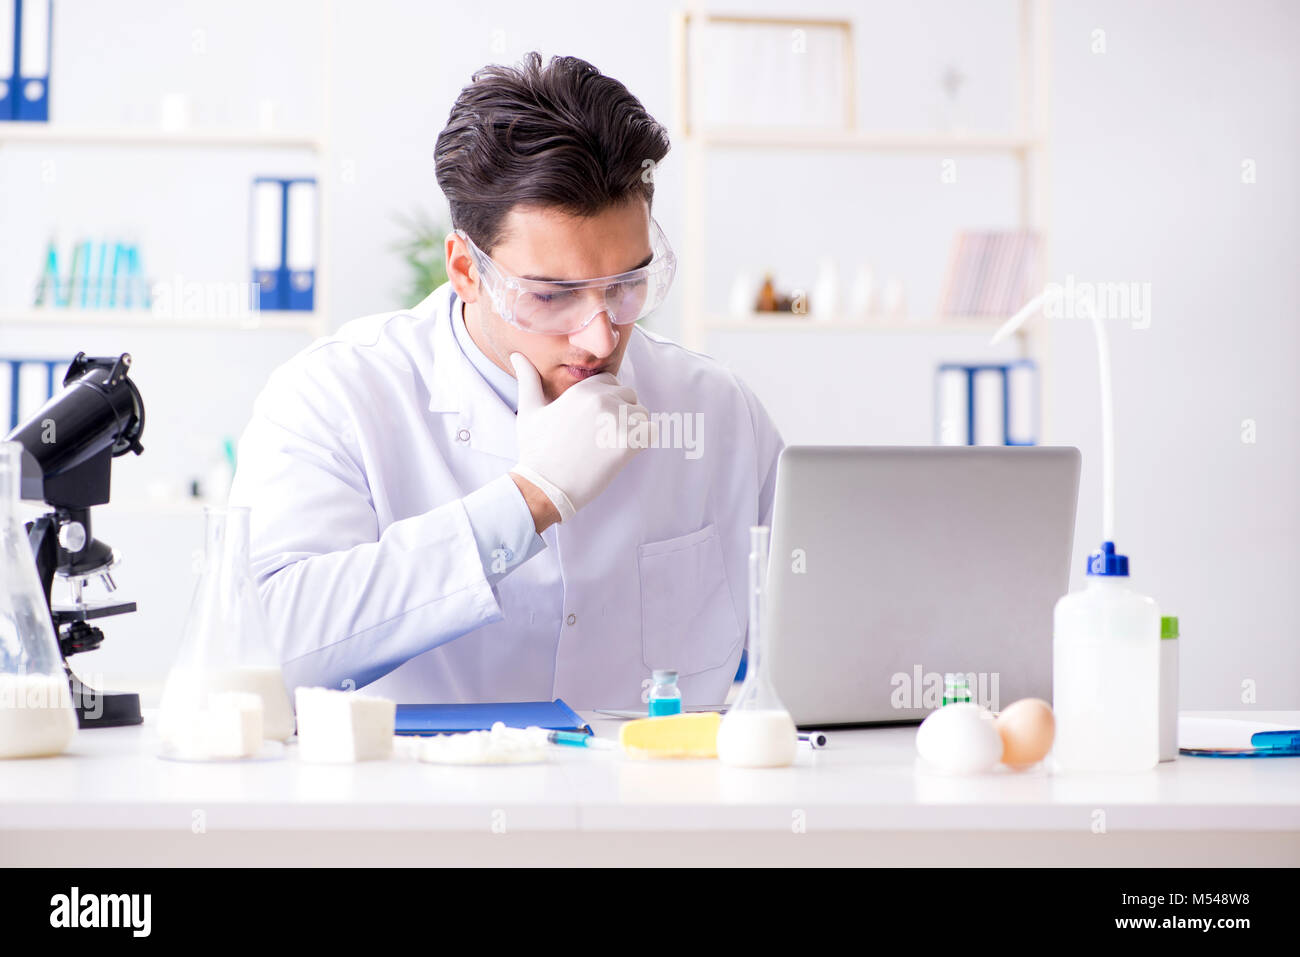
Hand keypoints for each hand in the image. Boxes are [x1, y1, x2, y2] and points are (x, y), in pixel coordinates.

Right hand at [508, 352, 652, 523]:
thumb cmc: (535, 450)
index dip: (606, 399)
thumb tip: (517, 355)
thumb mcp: (528, 411)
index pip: (612, 382)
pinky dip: (642, 442)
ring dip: (633, 427)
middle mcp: (602, 400)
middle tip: (602, 436)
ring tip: (610, 445)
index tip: (594, 420)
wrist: (544, 486)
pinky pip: (651, 433)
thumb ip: (528, 380)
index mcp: (583, 389)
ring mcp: (617, 421)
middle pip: (630, 395)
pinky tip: (622, 453)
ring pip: (642, 414)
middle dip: (622, 412)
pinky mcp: (628, 443)